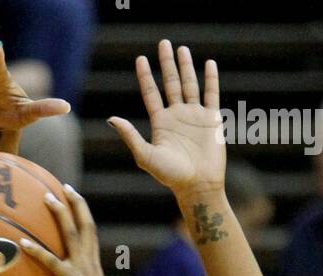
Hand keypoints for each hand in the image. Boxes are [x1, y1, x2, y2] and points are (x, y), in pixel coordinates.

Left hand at [19, 186, 112, 275]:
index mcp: (93, 263)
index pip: (90, 231)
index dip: (83, 212)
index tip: (74, 196)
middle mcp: (89, 261)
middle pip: (84, 224)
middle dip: (75, 203)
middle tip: (62, 186)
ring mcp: (80, 269)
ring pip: (71, 233)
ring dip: (59, 213)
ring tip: (45, 197)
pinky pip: (51, 261)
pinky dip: (36, 250)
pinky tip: (22, 243)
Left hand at [109, 40, 225, 197]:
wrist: (197, 185)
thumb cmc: (171, 175)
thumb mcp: (146, 156)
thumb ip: (130, 136)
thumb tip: (111, 118)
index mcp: (160, 123)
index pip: (151, 93)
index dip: (145, 76)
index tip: (140, 59)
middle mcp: (176, 116)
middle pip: (170, 83)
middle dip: (166, 63)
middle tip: (163, 43)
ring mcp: (194, 116)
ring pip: (189, 84)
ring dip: (186, 67)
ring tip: (182, 49)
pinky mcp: (211, 119)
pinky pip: (211, 94)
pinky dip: (210, 79)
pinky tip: (208, 64)